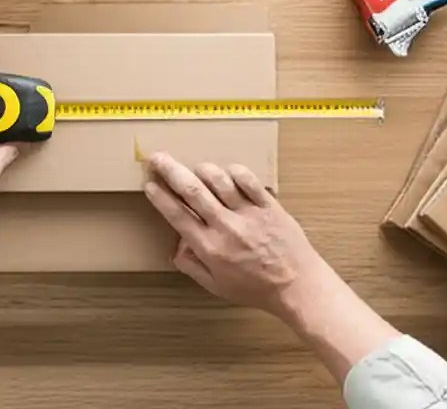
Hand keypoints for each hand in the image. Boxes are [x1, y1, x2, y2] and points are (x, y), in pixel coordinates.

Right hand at [142, 153, 334, 319]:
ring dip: (202, 169)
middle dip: (170, 171)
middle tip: (157, 158)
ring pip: (219, 181)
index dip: (160, 197)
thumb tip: (176, 248)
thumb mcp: (217, 286)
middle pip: (192, 191)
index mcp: (210, 247)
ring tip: (195, 167)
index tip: (150, 184)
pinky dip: (236, 172)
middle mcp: (226, 227)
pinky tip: (228, 171)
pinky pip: (249, 181)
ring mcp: (248, 214)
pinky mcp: (269, 206)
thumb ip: (193, 266)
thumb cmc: (257, 289)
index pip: (177, 215)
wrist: (296, 286)